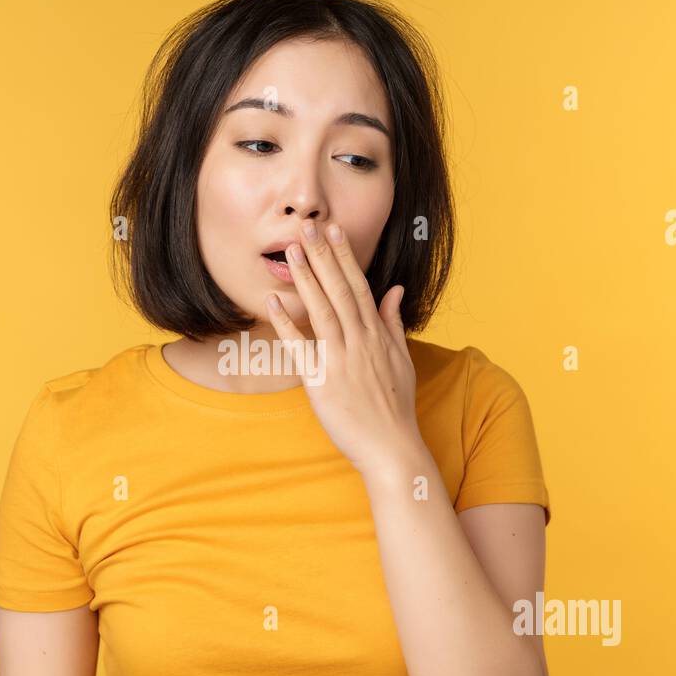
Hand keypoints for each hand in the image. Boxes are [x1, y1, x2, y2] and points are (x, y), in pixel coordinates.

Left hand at [264, 218, 426, 477]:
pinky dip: (286, 324)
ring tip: (292, 252)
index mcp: (377, 336)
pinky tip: (273, 302)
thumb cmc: (395, 408)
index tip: (335, 232)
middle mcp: (360, 341)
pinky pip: (301, 347)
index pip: (360, 287)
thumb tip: (394, 289)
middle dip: (323, 257)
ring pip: (322, 310)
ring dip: (306, 279)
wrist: (391, 447)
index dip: (345, 258)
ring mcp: (341, 359)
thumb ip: (393, 323)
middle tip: (307, 227)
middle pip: (340, 291)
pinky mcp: (322, 381)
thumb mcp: (402, 360)